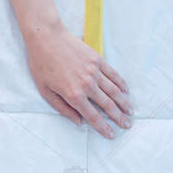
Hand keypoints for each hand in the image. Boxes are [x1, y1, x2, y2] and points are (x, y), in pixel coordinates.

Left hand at [25, 21, 132, 139]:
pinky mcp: (98, 60)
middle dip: (119, 117)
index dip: (104, 127)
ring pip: (114, 91)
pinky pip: (113, 75)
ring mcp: (94, 71)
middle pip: (108, 105)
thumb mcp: (45, 91)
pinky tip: (126, 91)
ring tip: (130, 111)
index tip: (111, 134)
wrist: (46, 38)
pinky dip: (121, 84)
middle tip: (127, 125)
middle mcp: (87, 85)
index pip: (93, 116)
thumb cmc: (41, 65)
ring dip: (124, 103)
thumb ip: (63, 109)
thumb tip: (78, 122)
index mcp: (73, 95)